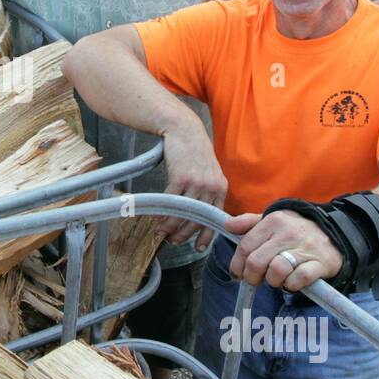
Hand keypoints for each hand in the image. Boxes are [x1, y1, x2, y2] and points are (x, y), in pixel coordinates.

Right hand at [159, 122, 227, 249]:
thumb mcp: (208, 172)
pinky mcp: (181, 177)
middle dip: (184, 234)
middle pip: (198, 219)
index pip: (215, 217)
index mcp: (220, 187)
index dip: (206, 235)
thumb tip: (198, 213)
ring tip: (162, 232)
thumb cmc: (193, 152)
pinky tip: (157, 217)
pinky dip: (164, 212)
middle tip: (174, 241)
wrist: (184, 131)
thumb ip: (207, 191)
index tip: (199, 247)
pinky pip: (171, 201)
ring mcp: (196, 182)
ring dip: (170, 226)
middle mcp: (211, 186)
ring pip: (183, 213)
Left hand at [225, 211, 341, 291]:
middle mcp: (288, 233)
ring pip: (276, 271)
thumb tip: (228, 225)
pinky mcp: (320, 263)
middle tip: (255, 281)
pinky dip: (292, 285)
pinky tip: (293, 282)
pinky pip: (299, 279)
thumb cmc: (296, 230)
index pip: (245, 247)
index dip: (237, 265)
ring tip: (277, 279)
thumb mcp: (273, 221)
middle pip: (257, 262)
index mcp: (273, 221)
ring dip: (273, 281)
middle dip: (251, 277)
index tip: (238, 274)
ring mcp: (305, 248)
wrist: (335, 233)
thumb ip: (249, 222)